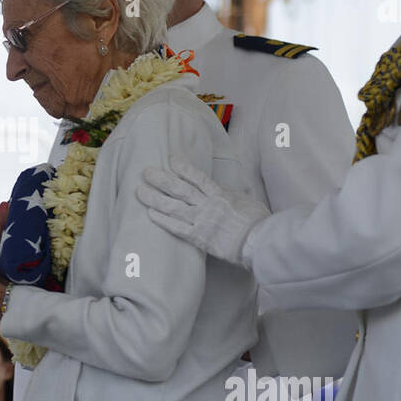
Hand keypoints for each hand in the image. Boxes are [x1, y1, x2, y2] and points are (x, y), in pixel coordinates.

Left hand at [136, 158, 270, 265]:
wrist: (260, 242)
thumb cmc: (258, 222)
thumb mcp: (248, 201)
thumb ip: (234, 194)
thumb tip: (230, 190)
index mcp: (221, 194)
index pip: (198, 177)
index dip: (183, 167)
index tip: (170, 158)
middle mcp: (208, 205)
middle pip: (180, 189)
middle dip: (161, 179)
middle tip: (146, 172)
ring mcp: (202, 221)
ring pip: (174, 207)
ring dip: (155, 198)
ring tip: (139, 191)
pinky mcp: (199, 238)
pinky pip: (177, 228)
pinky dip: (163, 221)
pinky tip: (150, 214)